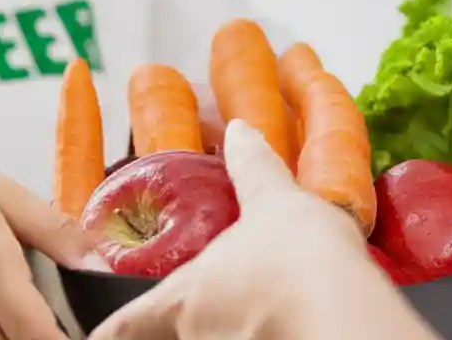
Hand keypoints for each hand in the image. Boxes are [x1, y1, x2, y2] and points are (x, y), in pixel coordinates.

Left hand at [89, 121, 439, 339]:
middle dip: (185, 322)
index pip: (118, 327)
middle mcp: (193, 338)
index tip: (104, 318)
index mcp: (178, 301)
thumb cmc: (299, 265)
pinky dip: (263, 334)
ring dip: (228, 328)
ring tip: (257, 312)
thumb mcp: (277, 204)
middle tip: (209, 301)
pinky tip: (288, 325)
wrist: (348, 317)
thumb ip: (253, 170)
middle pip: (170, 336)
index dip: (109, 324)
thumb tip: (239, 132)